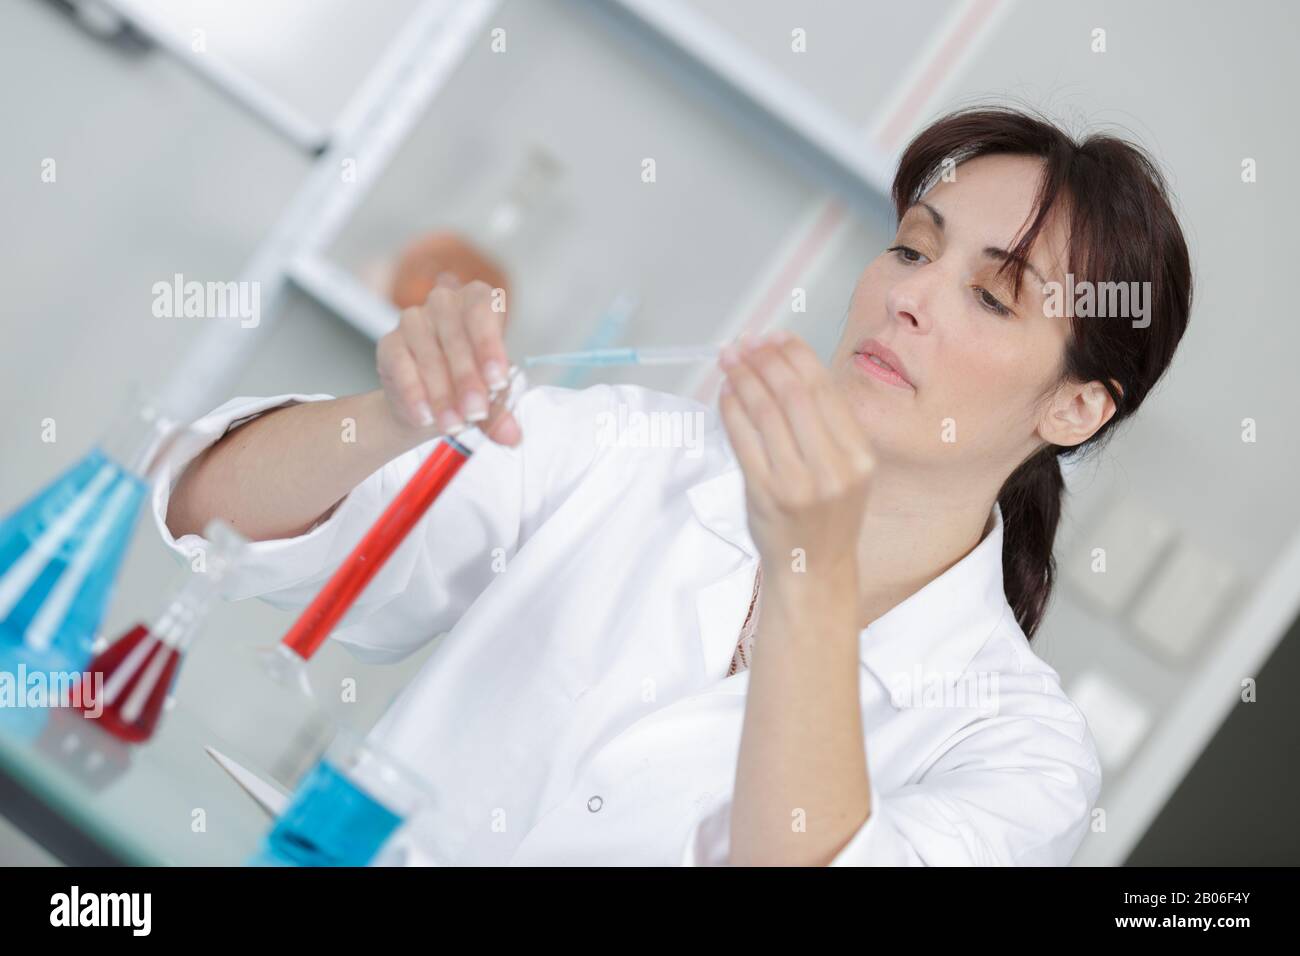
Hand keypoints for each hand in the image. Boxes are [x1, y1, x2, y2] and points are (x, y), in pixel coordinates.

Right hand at [376, 276, 521, 445]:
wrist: (426, 408)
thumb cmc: (466, 388)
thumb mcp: (489, 398)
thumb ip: (500, 412)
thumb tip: (511, 435)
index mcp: (478, 303)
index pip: (484, 310)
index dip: (490, 345)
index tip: (498, 381)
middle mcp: (445, 304)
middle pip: (457, 335)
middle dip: (468, 379)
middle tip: (475, 412)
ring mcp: (414, 320)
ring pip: (429, 354)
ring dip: (442, 394)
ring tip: (453, 424)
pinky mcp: (389, 343)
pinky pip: (400, 365)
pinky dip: (414, 394)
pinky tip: (425, 416)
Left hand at [717, 331, 874, 585]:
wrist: (813, 569)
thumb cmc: (826, 515)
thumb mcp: (846, 469)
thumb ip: (825, 424)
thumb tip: (787, 366)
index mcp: (859, 455)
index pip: (824, 390)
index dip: (796, 355)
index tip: (775, 336)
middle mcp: (833, 468)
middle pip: (794, 395)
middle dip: (766, 360)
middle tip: (746, 342)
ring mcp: (798, 483)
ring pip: (766, 413)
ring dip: (744, 378)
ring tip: (729, 358)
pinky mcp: (764, 494)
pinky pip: (743, 440)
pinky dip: (732, 410)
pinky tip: (726, 392)